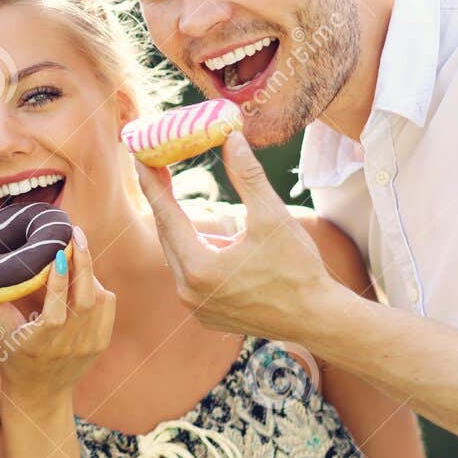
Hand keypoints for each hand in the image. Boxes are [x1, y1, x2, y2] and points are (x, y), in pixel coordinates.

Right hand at [0, 225, 114, 401]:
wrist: (39, 394)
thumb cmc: (10, 356)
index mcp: (37, 344)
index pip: (54, 314)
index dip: (58, 284)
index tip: (58, 255)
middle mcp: (66, 347)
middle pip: (84, 301)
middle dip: (83, 263)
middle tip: (74, 233)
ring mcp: (87, 347)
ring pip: (98, 299)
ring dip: (88, 272)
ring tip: (76, 248)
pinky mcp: (100, 343)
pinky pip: (107, 305)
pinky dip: (98, 286)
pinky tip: (85, 276)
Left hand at [135, 130, 338, 339]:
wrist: (317, 319)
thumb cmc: (298, 269)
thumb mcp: (273, 217)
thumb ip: (247, 176)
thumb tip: (231, 138)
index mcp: (199, 268)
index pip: (166, 216)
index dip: (152, 183)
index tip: (140, 158)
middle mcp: (188, 291)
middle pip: (168, 236)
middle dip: (164, 201)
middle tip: (160, 168)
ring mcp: (196, 307)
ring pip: (179, 256)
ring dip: (184, 228)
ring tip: (183, 199)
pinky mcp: (206, 315)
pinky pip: (192, 276)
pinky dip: (197, 253)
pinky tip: (211, 239)